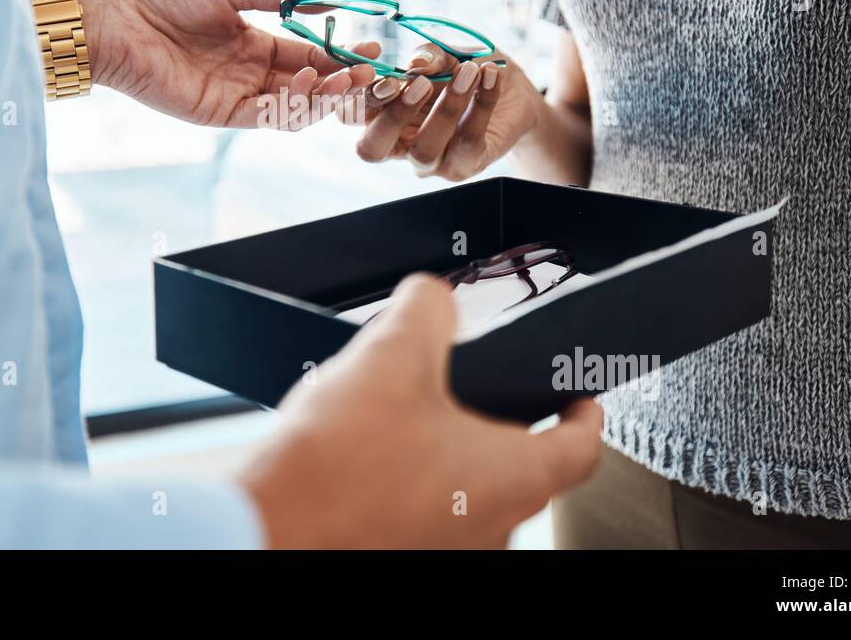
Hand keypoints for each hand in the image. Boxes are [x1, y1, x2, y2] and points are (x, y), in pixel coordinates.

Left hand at [74, 0, 375, 128]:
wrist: (113, 14)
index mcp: (251, 40)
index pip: (308, 54)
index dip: (341, 54)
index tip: (373, 46)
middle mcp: (247, 72)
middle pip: (308, 84)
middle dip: (343, 79)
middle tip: (371, 68)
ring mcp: (235, 96)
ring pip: (295, 106)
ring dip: (325, 94)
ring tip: (348, 77)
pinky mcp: (219, 114)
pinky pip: (268, 118)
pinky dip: (294, 106)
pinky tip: (308, 82)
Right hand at [238, 274, 602, 548]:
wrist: (265, 530)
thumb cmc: (333, 470)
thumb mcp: (389, 357)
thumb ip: (426, 309)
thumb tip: (432, 297)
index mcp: (509, 480)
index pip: (581, 448)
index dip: (585, 413)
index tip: (582, 399)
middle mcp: (489, 528)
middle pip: (520, 469)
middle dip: (498, 422)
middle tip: (472, 388)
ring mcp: (445, 551)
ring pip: (468, 494)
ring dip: (448, 454)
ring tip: (403, 417)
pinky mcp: (400, 554)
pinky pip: (425, 514)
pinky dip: (409, 483)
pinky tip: (365, 455)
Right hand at [350, 45, 543, 180]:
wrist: (512, 89)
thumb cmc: (467, 68)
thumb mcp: (447, 52)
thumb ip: (430, 55)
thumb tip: (418, 63)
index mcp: (382, 113)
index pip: (351, 116)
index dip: (355, 99)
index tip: (377, 73)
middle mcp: (399, 142)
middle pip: (372, 149)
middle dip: (392, 116)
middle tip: (418, 83)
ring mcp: (431, 160)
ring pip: (424, 150)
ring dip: (446, 109)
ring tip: (468, 72)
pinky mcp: (464, 166)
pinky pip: (467, 142)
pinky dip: (481, 104)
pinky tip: (490, 77)